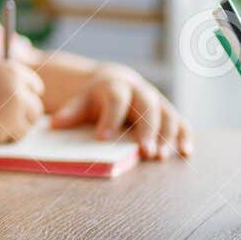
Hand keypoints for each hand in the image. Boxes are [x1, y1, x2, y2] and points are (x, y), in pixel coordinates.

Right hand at [0, 61, 45, 143]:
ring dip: (12, 129)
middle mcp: (17, 85)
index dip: (21, 97)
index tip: (6, 105)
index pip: (35, 87)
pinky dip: (2, 139)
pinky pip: (15, 138)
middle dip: (20, 116)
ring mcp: (15, 106)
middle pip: (35, 108)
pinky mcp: (7, 127)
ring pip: (27, 125)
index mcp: (9, 68)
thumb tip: (11, 97)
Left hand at [47, 64, 190, 159]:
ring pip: (167, 115)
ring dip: (166, 136)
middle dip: (146, 130)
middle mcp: (140, 91)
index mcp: (116, 86)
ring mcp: (157, 101)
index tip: (103, 138)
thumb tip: (54, 124)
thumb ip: (71, 112)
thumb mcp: (82, 101)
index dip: (110, 118)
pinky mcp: (169, 112)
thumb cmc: (97, 98)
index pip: (115, 99)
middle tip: (144, 152)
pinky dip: (185, 136)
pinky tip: (185, 152)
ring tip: (160, 157)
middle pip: (147, 107)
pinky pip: (181, 122)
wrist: (118, 81)